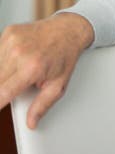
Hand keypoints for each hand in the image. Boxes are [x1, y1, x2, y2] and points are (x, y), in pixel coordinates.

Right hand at [0, 13, 93, 128]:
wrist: (68, 30)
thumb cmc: (64, 58)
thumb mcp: (58, 85)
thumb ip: (42, 105)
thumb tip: (31, 123)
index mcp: (32, 68)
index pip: (3, 92)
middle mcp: (20, 53)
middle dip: (1, 89)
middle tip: (14, 88)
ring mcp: (12, 41)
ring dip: (2, 75)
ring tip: (20, 71)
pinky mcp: (8, 33)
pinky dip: (3, 61)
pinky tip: (16, 61)